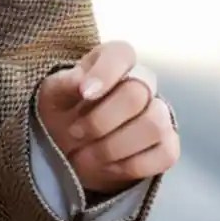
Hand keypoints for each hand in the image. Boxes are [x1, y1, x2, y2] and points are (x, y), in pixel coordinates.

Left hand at [36, 40, 179, 194]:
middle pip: (137, 94)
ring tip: (83, 156)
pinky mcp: (168, 146)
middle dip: (99, 121)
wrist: (66, 150)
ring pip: (154, 126)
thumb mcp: (51, 96)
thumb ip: (64, 85)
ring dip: (112, 147)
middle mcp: (142, 83)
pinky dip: (129, 166)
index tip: (84, 93)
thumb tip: (81, 82)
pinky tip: (106, 166)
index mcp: (112, 62)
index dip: (106, 73)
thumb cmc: (61, 112)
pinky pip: (164, 156)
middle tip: (74, 133)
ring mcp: (160, 115)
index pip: (121, 54)